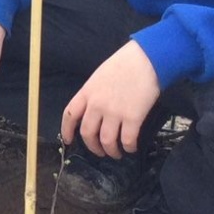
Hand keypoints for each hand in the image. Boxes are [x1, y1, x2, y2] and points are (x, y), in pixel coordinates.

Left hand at [61, 40, 159, 157]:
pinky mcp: (132, 118)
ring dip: (111, 151)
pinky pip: (127, 140)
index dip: (67, 131)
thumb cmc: (124, 64)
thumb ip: (93, 94)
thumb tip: (93, 110)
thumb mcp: (99, 77)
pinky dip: (128, 148)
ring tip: (117, 153)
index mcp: (86, 92)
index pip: (69, 115)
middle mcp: (96, 104)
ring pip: (106, 141)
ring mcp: (114, 112)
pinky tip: (131, 148)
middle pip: (87, 133)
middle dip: (92, 147)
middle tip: (100, 152)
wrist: (146, 59)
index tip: (68, 141)